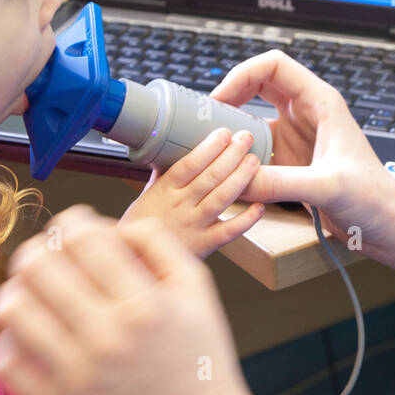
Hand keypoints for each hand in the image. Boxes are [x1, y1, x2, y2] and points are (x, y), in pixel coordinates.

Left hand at [0, 205, 260, 394]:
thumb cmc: (195, 352)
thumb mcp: (196, 286)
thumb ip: (158, 241)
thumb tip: (107, 225)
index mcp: (146, 304)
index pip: (83, 237)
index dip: (73, 220)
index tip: (77, 227)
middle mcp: (108, 338)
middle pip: (38, 265)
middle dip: (41, 248)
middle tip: (52, 255)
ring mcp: (78, 375)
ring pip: (13, 308)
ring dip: (20, 289)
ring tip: (37, 291)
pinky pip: (7, 359)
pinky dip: (12, 338)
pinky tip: (34, 333)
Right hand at [119, 126, 265, 259]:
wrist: (134, 261)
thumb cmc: (141, 224)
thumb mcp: (147, 193)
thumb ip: (164, 172)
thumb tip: (172, 147)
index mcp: (164, 190)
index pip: (189, 164)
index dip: (209, 148)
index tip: (224, 133)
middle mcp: (180, 206)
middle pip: (210, 177)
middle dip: (231, 155)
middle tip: (246, 138)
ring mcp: (193, 226)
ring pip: (221, 198)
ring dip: (240, 178)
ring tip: (253, 161)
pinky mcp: (204, 245)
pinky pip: (229, 232)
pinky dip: (246, 220)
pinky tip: (260, 207)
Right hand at [209, 50, 394, 255]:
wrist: (387, 224)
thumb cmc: (373, 197)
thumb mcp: (328, 187)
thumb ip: (283, 183)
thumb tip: (241, 179)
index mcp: (321, 102)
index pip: (274, 65)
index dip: (242, 74)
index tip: (220, 98)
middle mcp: (306, 114)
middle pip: (257, 85)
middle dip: (229, 96)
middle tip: (205, 118)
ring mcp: (297, 136)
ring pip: (253, 117)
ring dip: (232, 126)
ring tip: (210, 143)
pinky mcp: (290, 160)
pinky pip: (256, 147)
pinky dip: (239, 153)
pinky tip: (227, 168)